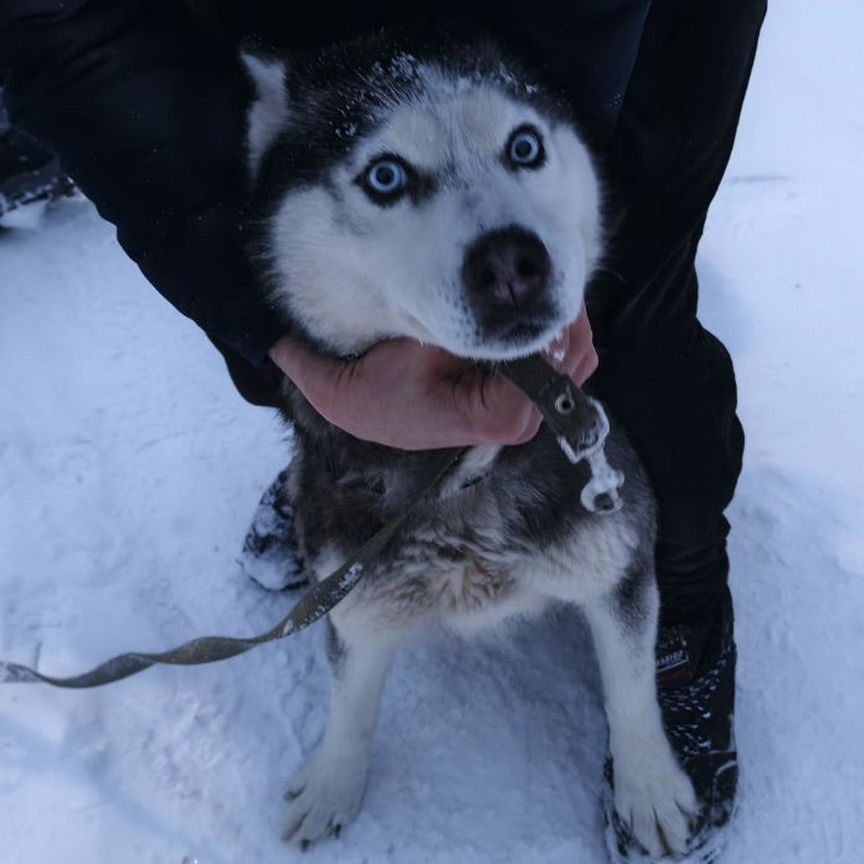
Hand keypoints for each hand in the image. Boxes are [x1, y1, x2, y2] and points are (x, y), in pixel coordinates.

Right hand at [268, 307, 597, 449]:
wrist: (359, 407)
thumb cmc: (383, 385)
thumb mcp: (421, 349)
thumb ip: (472, 331)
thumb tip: (512, 299)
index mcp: (500, 416)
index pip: (559, 363)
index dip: (561, 320)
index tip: (548, 279)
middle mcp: (518, 422)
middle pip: (573, 363)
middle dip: (565, 319)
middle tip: (547, 272)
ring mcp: (519, 416)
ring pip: (571, 363)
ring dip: (559, 326)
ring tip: (538, 285)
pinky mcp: (513, 403)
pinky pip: (553, 367)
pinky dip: (551, 338)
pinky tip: (528, 309)